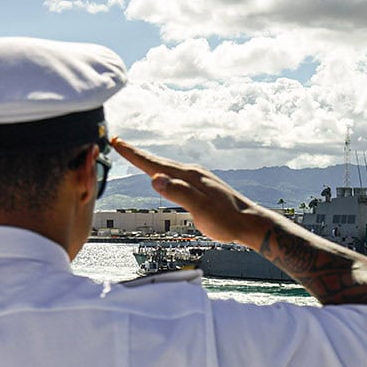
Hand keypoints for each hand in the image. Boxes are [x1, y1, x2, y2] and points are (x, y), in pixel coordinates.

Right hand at [110, 137, 271, 246]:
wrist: (250, 223)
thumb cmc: (226, 220)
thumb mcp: (200, 208)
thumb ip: (178, 193)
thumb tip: (155, 179)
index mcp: (189, 176)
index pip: (155, 164)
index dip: (134, 155)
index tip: (117, 142)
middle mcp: (193, 173)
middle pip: (158, 162)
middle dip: (137, 154)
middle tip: (119, 143)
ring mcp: (198, 179)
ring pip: (167, 168)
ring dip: (149, 162)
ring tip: (136, 157)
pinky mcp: (202, 187)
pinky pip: (176, 176)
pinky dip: (163, 172)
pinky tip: (164, 177)